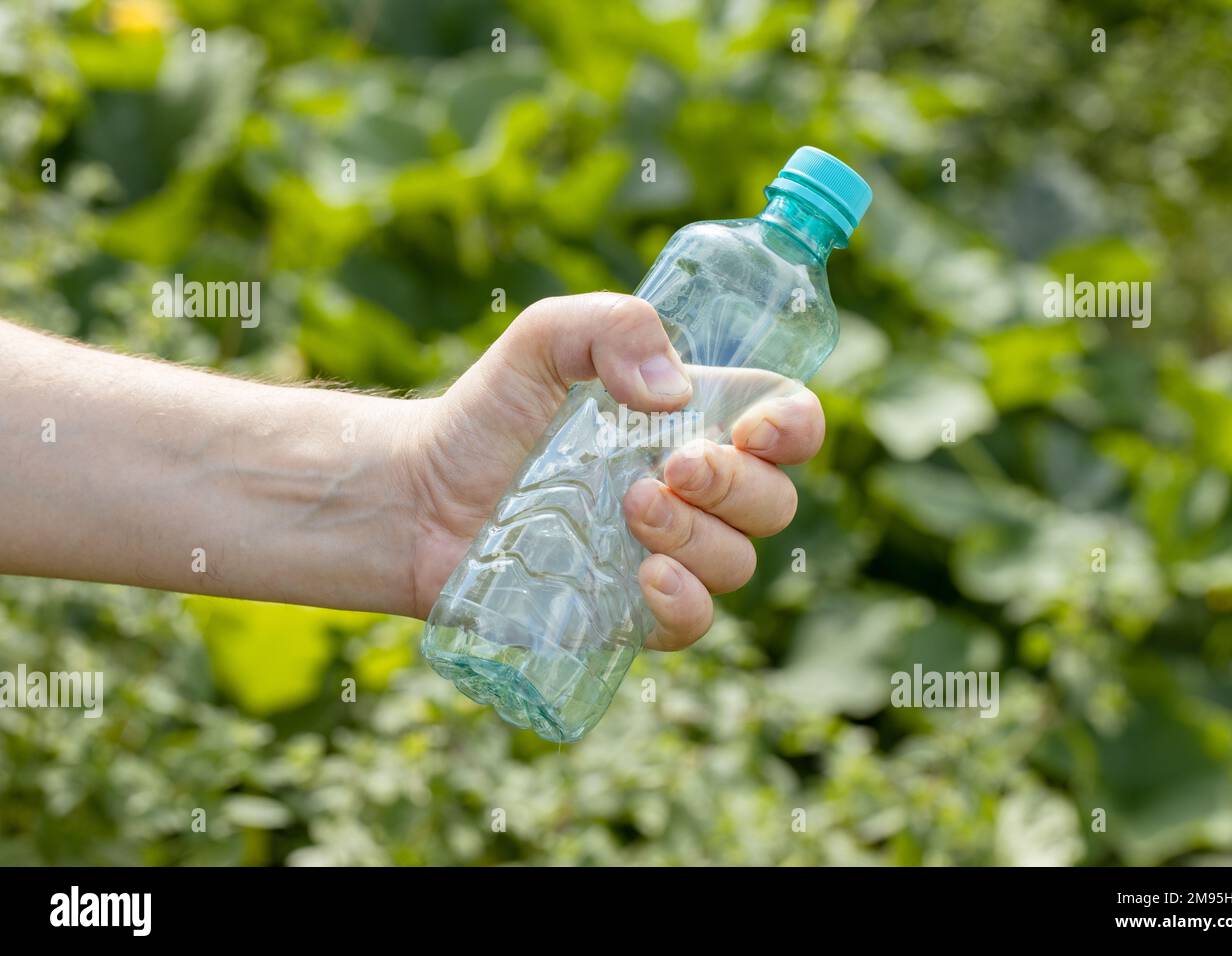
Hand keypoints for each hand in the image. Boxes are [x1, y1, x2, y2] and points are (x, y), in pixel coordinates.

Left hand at [398, 293, 825, 648]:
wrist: (416, 497)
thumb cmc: (484, 416)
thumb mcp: (541, 342)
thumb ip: (611, 328)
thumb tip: (676, 394)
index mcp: (690, 422)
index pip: (786, 428)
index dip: (795, 429)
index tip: (757, 430)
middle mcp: (691, 493)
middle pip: (774, 501)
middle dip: (737, 484)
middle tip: (670, 466)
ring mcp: (665, 555)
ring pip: (737, 562)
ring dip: (699, 536)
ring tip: (631, 508)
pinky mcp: (627, 613)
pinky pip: (694, 623)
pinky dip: (685, 602)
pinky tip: (647, 576)